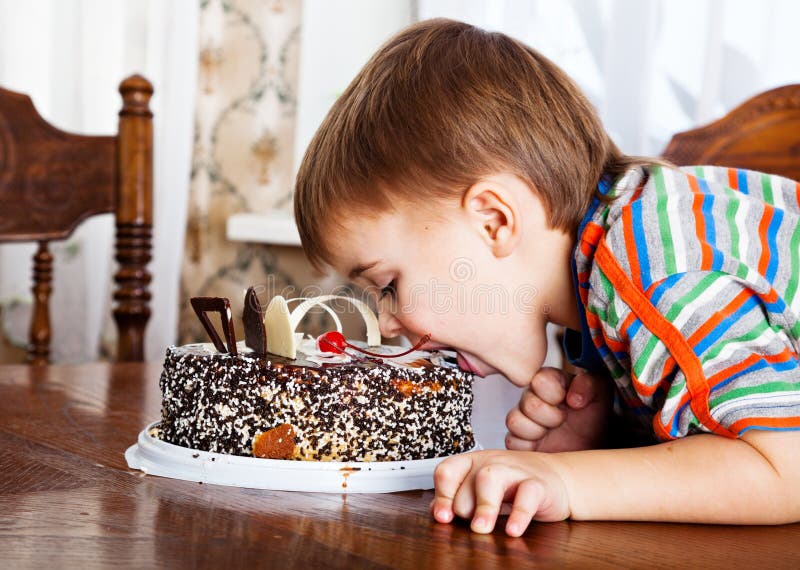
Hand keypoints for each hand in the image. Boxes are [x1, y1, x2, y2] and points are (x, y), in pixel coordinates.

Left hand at [430, 449, 569, 535]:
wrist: (557, 476)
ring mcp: (515, 471)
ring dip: (483, 506)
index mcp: (473, 462)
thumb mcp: (482, 490)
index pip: (447, 471)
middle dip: (464, 506)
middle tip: (469, 526)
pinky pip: (527, 495)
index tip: (443, 517)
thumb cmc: (513, 486)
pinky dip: (519, 513)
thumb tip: (438, 513)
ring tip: (481, 528)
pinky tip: (512, 530)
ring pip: (491, 478)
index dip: (442, 495)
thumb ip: (458, 498)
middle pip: (469, 480)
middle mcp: (491, 462)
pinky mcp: (538, 484)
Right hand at [505, 367, 612, 452]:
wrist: (591, 448)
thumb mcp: (601, 394)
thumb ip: (589, 384)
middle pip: (527, 403)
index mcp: (549, 383)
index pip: (540, 380)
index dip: (554, 393)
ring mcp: (524, 420)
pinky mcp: (519, 441)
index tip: (570, 402)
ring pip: (514, 420)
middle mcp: (532, 399)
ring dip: (537, 430)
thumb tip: (573, 397)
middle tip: (563, 420)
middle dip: (550, 416)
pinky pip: (511, 441)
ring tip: (551, 433)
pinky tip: (542, 445)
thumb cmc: (593, 419)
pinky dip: (527, 446)